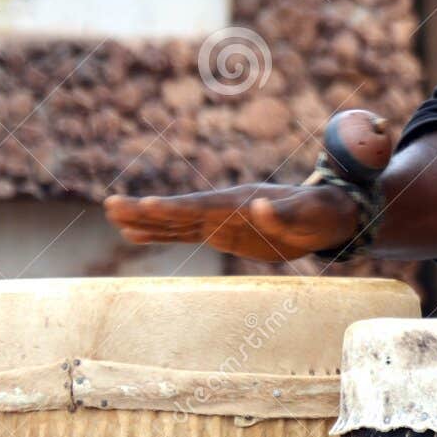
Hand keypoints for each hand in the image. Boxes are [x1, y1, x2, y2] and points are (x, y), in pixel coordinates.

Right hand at [104, 183, 359, 262]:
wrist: (327, 214)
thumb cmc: (319, 212)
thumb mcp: (306, 215)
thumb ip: (282, 215)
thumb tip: (258, 207)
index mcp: (239, 202)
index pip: (198, 207)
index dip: (170, 209)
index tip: (143, 206)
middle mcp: (224, 209)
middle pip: (177, 211)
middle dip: (145, 211)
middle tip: (109, 205)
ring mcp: (220, 220)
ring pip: (175, 222)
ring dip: (146, 221)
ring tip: (112, 216)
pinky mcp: (222, 232)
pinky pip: (185, 233)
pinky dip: (161, 233)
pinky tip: (137, 233)